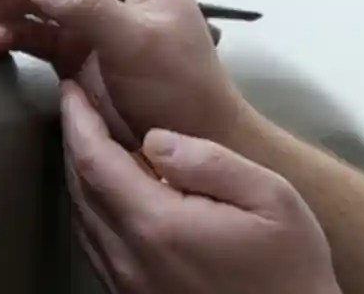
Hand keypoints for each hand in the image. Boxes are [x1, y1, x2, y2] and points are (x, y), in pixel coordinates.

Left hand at [60, 81, 341, 293]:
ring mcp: (127, 284)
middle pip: (79, 188)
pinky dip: (92, 208)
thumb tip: (155, 139)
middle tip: (78, 106)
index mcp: (157, 224)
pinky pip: (96, 246)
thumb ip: (209, 161)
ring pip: (82, 218)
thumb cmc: (291, 271)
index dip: (78, 119)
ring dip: (80, 175)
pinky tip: (112, 193)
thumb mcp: (272, 199)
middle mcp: (130, 257)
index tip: (72, 90)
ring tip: (92, 140)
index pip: (94, 160)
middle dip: (75, 140)